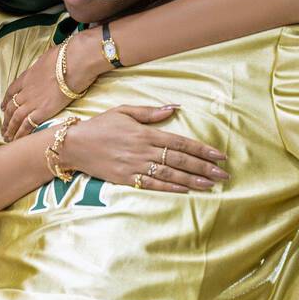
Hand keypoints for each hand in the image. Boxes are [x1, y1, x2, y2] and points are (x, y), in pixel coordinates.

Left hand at [0, 33, 104, 141]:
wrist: (73, 62)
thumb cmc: (65, 56)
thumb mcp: (48, 56)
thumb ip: (45, 64)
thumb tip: (49, 62)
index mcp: (27, 76)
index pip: (12, 90)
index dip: (6, 100)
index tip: (3, 107)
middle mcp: (26, 90)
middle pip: (11, 107)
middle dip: (6, 119)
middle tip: (3, 129)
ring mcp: (33, 102)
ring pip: (16, 118)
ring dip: (10, 129)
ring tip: (7, 138)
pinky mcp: (43, 112)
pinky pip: (27, 125)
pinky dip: (20, 133)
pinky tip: (17, 140)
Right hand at [59, 105, 228, 192]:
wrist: (74, 145)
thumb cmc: (100, 125)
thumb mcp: (124, 111)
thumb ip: (149, 112)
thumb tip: (174, 108)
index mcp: (145, 133)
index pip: (180, 142)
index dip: (202, 149)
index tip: (219, 155)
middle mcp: (143, 150)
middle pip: (180, 160)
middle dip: (204, 167)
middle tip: (223, 174)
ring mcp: (135, 166)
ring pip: (170, 174)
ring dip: (192, 180)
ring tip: (211, 185)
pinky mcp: (127, 179)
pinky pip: (153, 184)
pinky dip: (171, 188)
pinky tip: (186, 191)